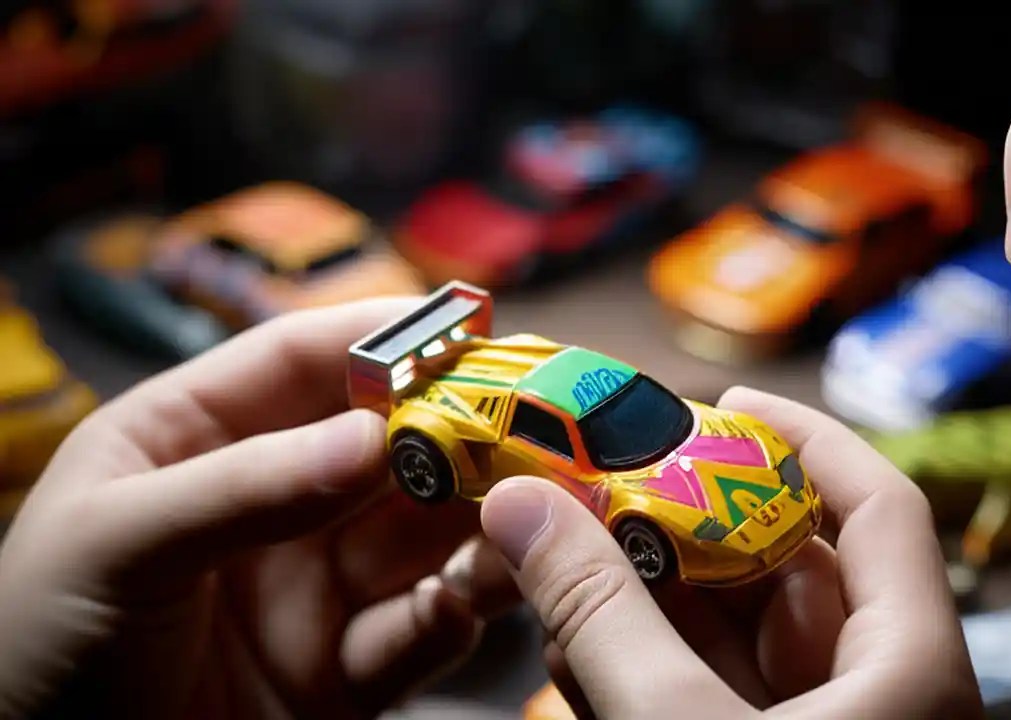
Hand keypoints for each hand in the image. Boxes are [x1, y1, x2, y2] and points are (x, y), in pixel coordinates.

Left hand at [0, 300, 519, 718]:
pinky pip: (416, 633)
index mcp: (190, 442)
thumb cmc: (33, 654)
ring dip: (474, 522)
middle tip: (523, 425)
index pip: (300, 362)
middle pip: (381, 448)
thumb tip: (368, 439)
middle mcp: (264, 506)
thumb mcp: (117, 547)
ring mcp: (306, 590)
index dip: (384, 337)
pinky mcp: (339, 673)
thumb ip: (241, 489)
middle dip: (455, 433)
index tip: (467, 327)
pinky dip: (452, 616)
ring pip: (417, 538)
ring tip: (523, 511)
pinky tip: (463, 604)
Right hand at [481, 388, 981, 719]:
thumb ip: (598, 617)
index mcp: (911, 670)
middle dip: (694, 515)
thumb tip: (522, 507)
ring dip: (658, 586)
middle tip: (610, 473)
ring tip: (579, 542)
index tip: (724, 402)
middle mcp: (878, 694)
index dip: (806, 439)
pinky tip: (584, 641)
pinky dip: (651, 658)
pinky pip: (713, 690)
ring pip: (742, 630)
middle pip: (793, 563)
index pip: (879, 507)